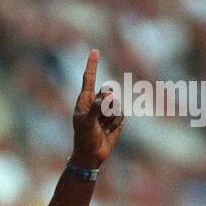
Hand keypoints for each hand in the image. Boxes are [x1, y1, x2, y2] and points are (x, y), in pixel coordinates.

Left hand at [71, 49, 122, 167]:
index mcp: (85, 100)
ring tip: (103, 126)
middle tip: (100, 116)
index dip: (92, 64)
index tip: (94, 51)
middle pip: (107, 89)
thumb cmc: (84, 138)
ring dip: (111, 115)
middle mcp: (96, 101)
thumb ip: (96, 108)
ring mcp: (106, 109)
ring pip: (116, 102)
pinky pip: (121, 112)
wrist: (91, 155)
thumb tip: (110, 96)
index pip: (89, 78)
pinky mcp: (115, 117)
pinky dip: (116, 121)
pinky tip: (110, 129)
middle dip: (106, 102)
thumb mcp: (87, 123)